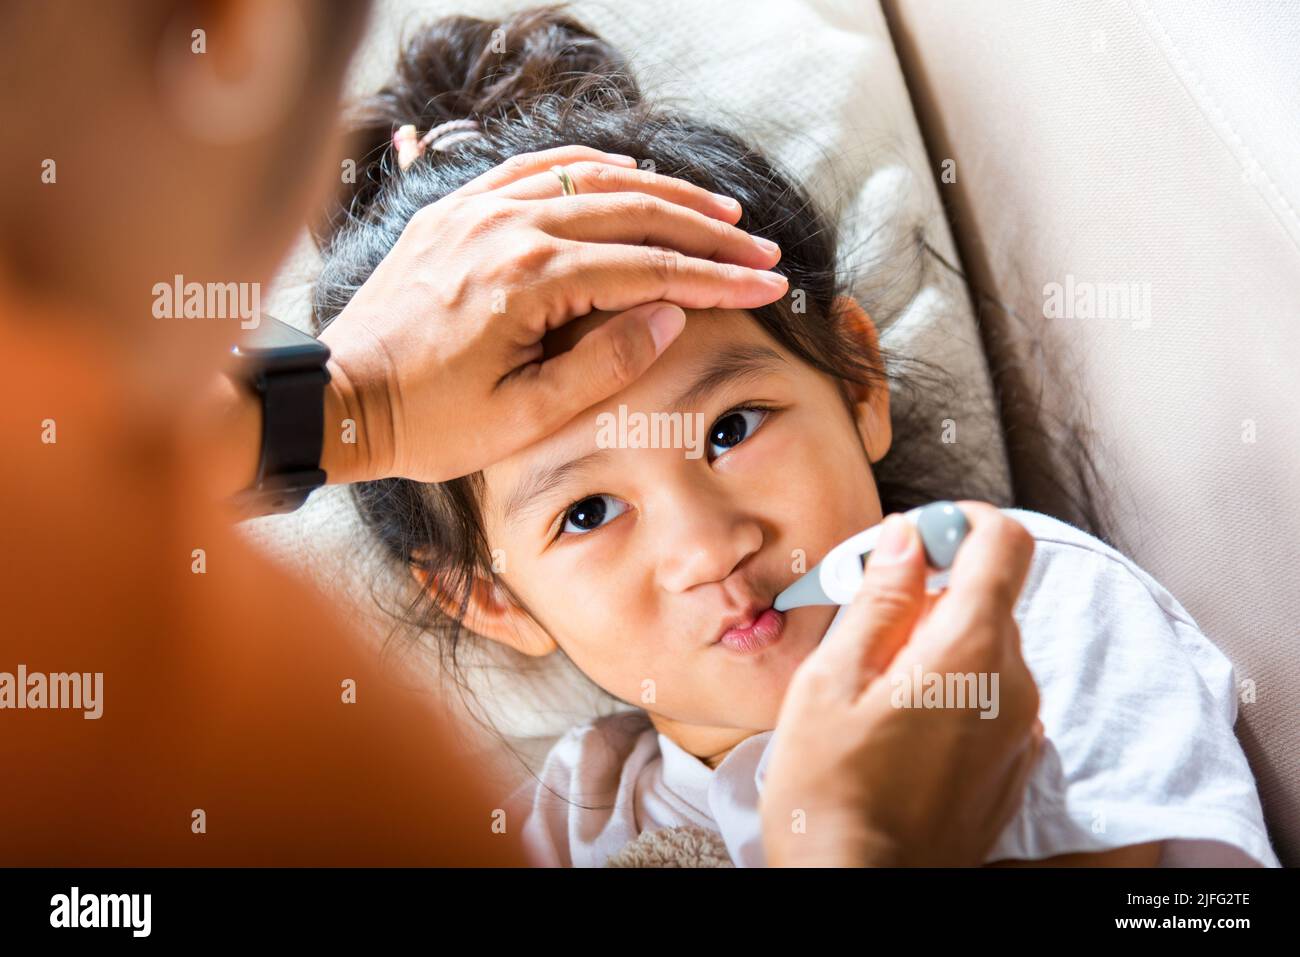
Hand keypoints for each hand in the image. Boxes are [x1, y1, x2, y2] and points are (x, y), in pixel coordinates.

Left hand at [317, 145, 787, 483]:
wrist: (342, 401)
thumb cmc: (430, 422)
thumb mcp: (525, 416)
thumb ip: (605, 362)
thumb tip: (670, 313)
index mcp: (530, 280)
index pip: (650, 267)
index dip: (717, 277)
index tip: (767, 284)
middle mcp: (507, 228)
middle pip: (633, 213)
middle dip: (706, 231)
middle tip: (758, 248)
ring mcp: (478, 211)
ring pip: (591, 180)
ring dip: (661, 192)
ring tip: (716, 210)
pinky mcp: (455, 210)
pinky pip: (535, 168)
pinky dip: (589, 167)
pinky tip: (628, 175)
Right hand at [760, 502, 1042, 865]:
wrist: (862, 890)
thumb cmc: (831, 793)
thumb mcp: (832, 680)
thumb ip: (879, 599)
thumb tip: (907, 538)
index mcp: (970, 652)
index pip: (1004, 543)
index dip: (958, 523)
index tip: (912, 538)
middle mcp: (1014, 686)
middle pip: (989, 596)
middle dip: (930, 590)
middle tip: (863, 618)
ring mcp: (1021, 729)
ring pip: (987, 646)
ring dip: (936, 642)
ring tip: (871, 683)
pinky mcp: (1013, 764)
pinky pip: (992, 695)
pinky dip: (952, 687)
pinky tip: (898, 722)